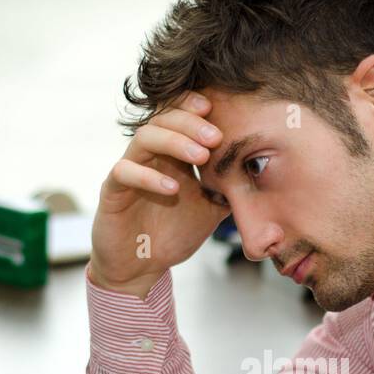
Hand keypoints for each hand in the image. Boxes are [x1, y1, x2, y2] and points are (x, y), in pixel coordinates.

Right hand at [89, 90, 229, 297]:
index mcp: (171, 154)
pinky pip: (124, 172)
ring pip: (144, 138)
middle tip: (215, 137)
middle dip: (191, 123)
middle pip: (163, 119)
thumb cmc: (173, 233)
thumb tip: (261, 172)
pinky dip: (149, 177)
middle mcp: (149, 156)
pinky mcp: (112, 191)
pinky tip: (173, 188)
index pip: (178, 116)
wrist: (142, 267)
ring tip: (201, 157)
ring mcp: (129, 170)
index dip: (193, 106)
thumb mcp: (211, 209)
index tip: (217, 109)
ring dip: (175, 142)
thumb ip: (230, 188)